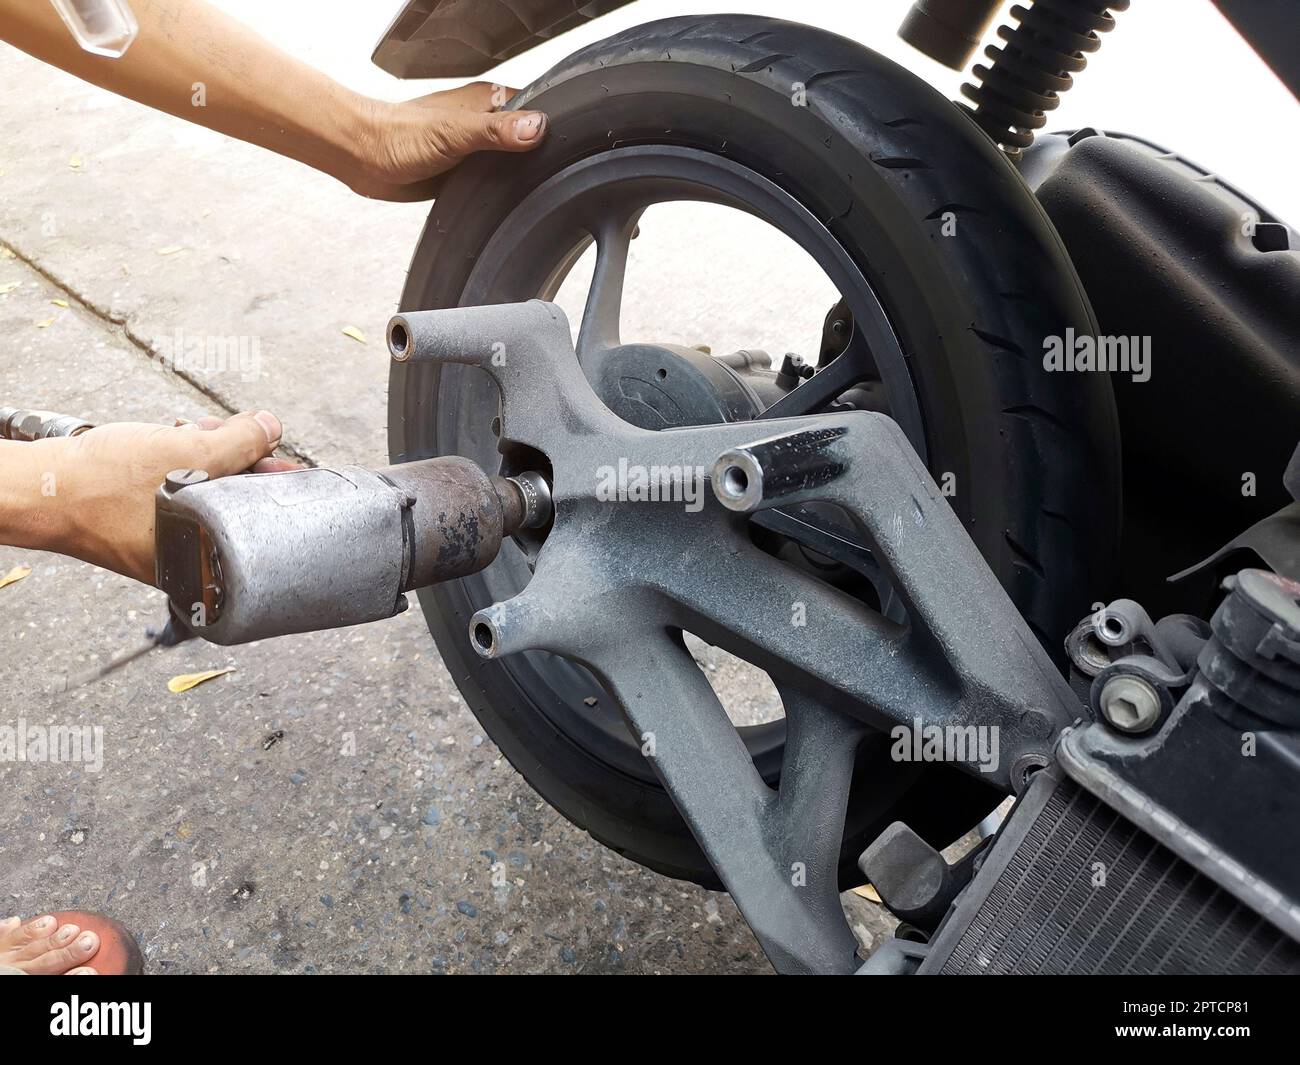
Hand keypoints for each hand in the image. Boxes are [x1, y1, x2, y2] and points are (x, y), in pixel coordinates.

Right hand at [51, 412, 292, 584]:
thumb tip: (272, 429)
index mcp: (206, 561)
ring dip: (208, 452)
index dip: (271, 480)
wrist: (41, 489)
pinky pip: (183, 491)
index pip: (261, 519)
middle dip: (234, 457)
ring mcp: (170, 539)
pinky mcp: (151, 522)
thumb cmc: (103, 485)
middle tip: (223, 432)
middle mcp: (191, 557)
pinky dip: (183, 462)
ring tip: (189, 431)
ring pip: (209, 489)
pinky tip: (174, 438)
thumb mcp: (184, 455)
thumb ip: (237, 444)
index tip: (278, 459)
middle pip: (237, 499)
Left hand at [348, 82, 547, 200]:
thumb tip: (536, 128)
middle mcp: (483, 124)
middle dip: (535, 156)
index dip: (549, 127)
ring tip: (527, 189)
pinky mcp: (464, 173)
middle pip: (527, 140)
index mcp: (487, 102)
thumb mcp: (455, 132)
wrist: (365, 159)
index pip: (535, 108)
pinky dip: (497, 191)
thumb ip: (496, 131)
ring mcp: (475, 149)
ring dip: (516, 176)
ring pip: (511, 163)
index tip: (561, 146)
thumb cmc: (399, 136)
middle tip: (545, 175)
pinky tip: (502, 198)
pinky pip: (492, 182)